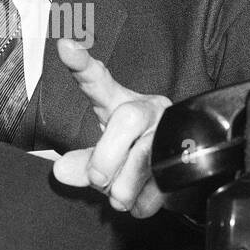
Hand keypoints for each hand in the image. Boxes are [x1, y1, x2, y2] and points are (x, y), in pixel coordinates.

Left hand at [51, 39, 169, 218]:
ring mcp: (170, 130)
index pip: (97, 79)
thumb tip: (61, 171)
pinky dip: (142, 203)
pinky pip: (161, 184)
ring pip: (145, 157)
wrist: (174, 169)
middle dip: (107, 157)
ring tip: (117, 197)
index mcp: (119, 102)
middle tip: (98, 178)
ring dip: (124, 187)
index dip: (81, 63)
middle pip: (127, 119)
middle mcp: (147, 109)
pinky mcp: (188, 156)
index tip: (66, 47)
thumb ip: (80, 162)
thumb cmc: (132, 154)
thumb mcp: (102, 154)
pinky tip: (138, 201)